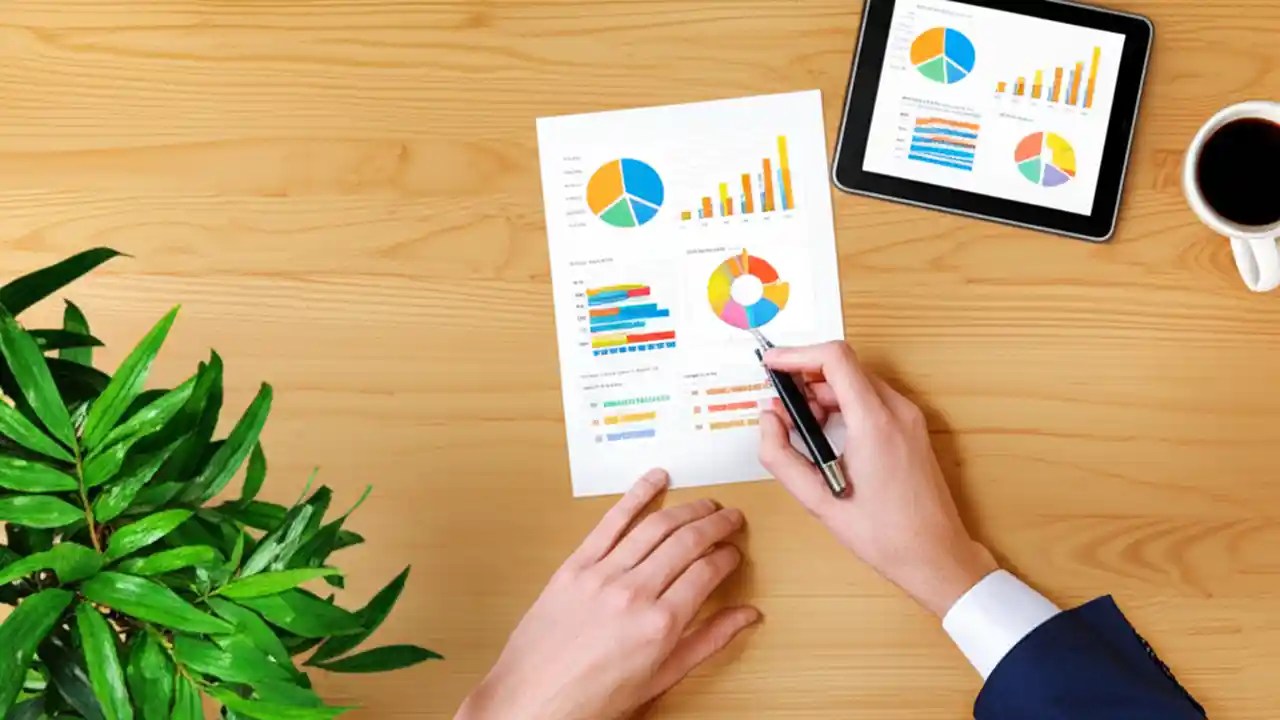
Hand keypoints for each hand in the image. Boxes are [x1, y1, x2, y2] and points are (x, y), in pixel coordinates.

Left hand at [456, 469, 758, 719]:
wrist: (534, 699)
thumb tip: (747, 616)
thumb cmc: (594, 696)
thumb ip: (708, 641)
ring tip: (705, 503)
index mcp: (660, 625)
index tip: (734, 552)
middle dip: (717, 524)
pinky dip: (636, 496)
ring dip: (687, 509)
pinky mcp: (575, 565)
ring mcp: (602, 575)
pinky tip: (655, 480)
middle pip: (687, 542)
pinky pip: (611, 522)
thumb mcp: (661, 677)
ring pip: (655, 526)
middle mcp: (634, 593)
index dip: (727, 557)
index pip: (707, 573)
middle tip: (731, 518)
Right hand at [756, 342, 996, 616]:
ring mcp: (909, 417)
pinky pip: (871, 398)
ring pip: (856, 380)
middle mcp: (897, 411)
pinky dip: (843, 404)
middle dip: (805, 378)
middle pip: (844, 365)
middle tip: (780, 409)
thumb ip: (780, 455)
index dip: (796, 355)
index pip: (834, 358)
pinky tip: (828, 435)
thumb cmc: (883, 534)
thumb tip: (768, 419)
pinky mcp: (911, 427)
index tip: (771, 365)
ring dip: (823, 393)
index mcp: (875, 423)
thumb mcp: (817, 500)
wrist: (935, 555)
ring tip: (802, 429)